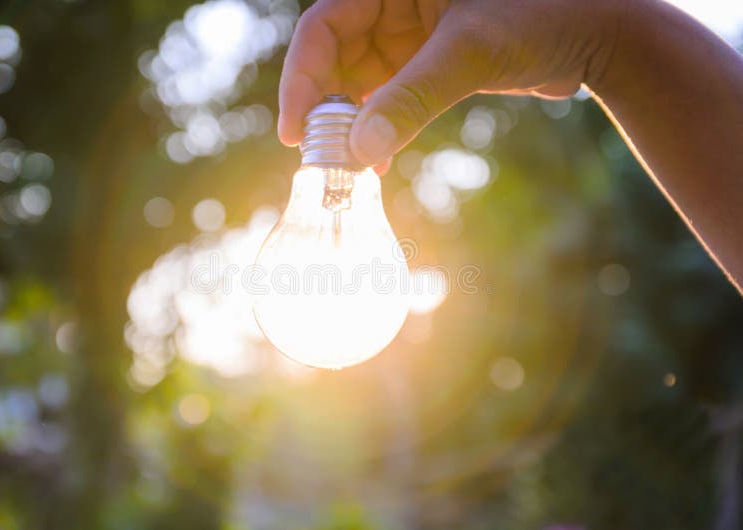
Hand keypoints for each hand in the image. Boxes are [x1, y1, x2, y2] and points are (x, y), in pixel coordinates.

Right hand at [278, 0, 623, 167]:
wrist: (599, 34)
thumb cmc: (543, 15)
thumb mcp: (470, 50)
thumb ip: (412, 97)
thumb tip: (358, 151)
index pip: (324, 25)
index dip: (303, 78)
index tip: (296, 131)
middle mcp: (394, 5)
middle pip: (333, 57)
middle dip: (324, 106)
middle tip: (319, 156)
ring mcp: (411, 37)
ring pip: (357, 83)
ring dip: (349, 125)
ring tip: (347, 166)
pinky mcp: (429, 65)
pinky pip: (387, 99)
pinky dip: (378, 129)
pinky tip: (376, 159)